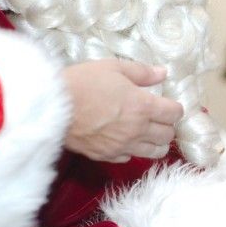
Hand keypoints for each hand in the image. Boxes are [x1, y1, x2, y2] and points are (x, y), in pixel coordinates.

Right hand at [61, 59, 183, 162]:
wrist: (51, 106)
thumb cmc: (82, 82)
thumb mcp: (113, 67)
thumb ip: (141, 72)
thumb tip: (163, 73)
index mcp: (143, 107)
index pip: (175, 114)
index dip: (174, 108)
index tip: (167, 103)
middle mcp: (137, 130)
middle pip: (168, 136)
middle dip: (167, 126)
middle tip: (157, 117)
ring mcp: (122, 146)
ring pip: (154, 153)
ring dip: (155, 142)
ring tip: (146, 131)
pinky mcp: (105, 156)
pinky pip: (129, 159)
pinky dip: (131, 151)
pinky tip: (124, 139)